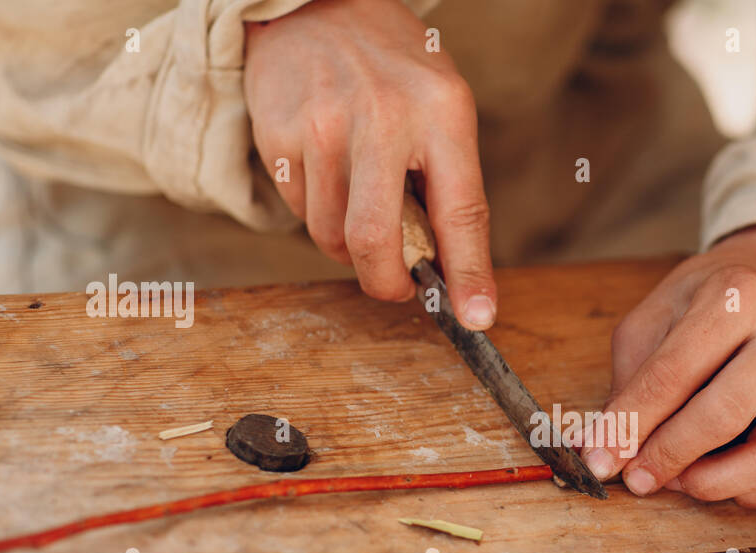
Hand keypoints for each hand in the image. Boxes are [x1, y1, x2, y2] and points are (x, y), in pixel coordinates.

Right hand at [243, 0, 495, 328]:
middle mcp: (384, 117)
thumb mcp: (442, 109)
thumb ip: (449, 186)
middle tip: (395, 287)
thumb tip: (450, 275)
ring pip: (332, 235)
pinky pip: (299, 211)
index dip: (469, 274)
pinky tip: (326, 169)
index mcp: (442, 113)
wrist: (315, 5)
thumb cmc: (392, 70)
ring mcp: (324, 125)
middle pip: (377, 240)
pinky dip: (316, 210)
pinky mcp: (280, 134)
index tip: (475, 317)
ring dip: (347, 243)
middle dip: (386, 282)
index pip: (462, 212)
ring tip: (358, 198)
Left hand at [584, 224, 755, 507]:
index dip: (630, 423)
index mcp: (741, 296)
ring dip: (712, 483)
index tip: (598, 458)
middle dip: (668, 456)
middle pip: (725, 415)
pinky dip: (746, 494)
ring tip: (677, 477)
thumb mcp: (658, 316)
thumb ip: (631, 380)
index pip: (675, 372)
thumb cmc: (712, 302)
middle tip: (635, 478)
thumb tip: (603, 447)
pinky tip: (717, 476)